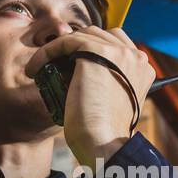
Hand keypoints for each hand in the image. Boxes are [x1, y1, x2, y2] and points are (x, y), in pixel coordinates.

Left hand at [24, 27, 154, 164]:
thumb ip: (109, 81)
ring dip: (58, 48)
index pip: (117, 44)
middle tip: (54, 63)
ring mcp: (120, 52)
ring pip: (82, 35)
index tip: (70, 63)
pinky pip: (66, 41)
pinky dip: (46, 52)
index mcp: (144, 68)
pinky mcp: (98, 52)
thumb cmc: (103, 133)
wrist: (103, 142)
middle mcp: (137, 57)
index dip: (92, 49)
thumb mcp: (112, 102)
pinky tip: (34, 68)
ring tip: (41, 67)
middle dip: (75, 45)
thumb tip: (83, 71)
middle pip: (100, 35)